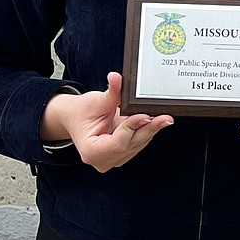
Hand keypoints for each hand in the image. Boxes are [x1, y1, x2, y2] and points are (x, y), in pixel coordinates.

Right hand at [41, 72, 171, 173]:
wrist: (74, 117)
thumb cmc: (81, 112)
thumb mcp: (95, 100)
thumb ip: (111, 92)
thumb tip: (117, 78)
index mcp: (91, 151)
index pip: (117, 143)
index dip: (131, 128)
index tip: (144, 115)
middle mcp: (103, 160)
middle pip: (131, 145)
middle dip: (148, 129)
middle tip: (164, 118)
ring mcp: (114, 160)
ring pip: (138, 144)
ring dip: (151, 130)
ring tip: (164, 117)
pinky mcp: (122, 154)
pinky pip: (138, 142)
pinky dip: (147, 131)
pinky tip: (157, 121)